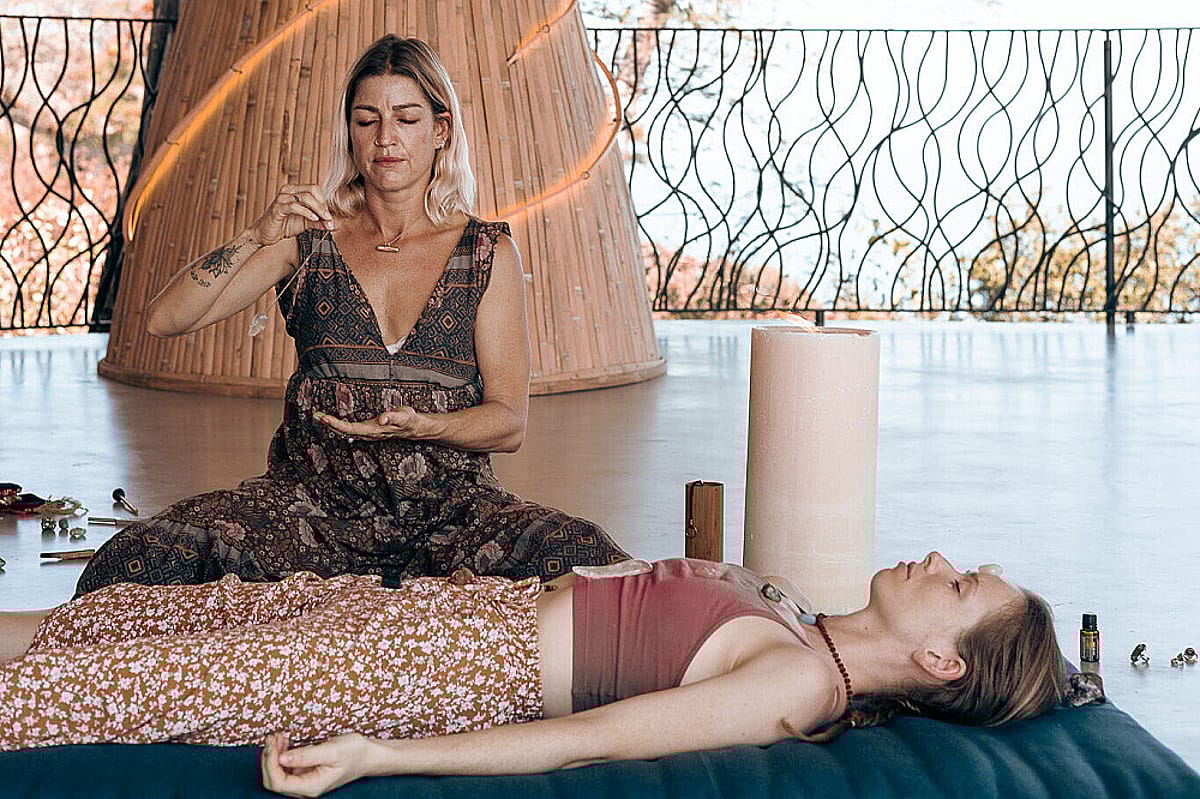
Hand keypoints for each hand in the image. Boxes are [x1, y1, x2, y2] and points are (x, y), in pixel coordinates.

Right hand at [250, 184, 334, 245]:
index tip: (330, 216)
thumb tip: (335, 224)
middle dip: (323, 205)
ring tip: (324, 220)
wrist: (266, 234)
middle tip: (329, 219)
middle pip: (312, 190)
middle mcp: (288, 190)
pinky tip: (313, 219)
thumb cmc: (285, 225)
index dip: (324, 202)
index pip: (315, 189)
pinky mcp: (277, 208)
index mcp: (295, 190)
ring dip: (318, 209)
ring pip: (305, 197)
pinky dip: (306, 212)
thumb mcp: (306, 223)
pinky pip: (294, 206)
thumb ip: (320, 222)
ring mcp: (282, 198)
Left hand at [260, 732, 370, 796]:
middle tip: (274, 736)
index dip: (270, 763)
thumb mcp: (332, 751)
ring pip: (277, 773)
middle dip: (269, 759)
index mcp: (311, 787)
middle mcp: (305, 788)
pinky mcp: (305, 773)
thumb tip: (282, 758)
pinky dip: (281, 754)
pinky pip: (285, 767)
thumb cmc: (354, 753)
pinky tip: (284, 741)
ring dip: (274, 755)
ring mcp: (304, 781)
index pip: (278, 783)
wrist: (368, 755)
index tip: (273, 743)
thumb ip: (306, 756)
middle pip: (273, 780)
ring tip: (278, 736)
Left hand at [314, 408, 439, 441]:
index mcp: (373, 430)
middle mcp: (368, 433)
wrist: (414, 427)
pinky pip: (350, 429)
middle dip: (329, 424)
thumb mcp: (403, 416)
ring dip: (332, 425)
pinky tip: (334, 422)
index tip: (324, 417)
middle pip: (343, 431)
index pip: (350, 428)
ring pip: (345, 431)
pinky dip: (339, 425)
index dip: (336, 424)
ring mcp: (368, 433)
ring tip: (320, 417)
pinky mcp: (368, 430)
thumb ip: (393, 417)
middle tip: (315, 415)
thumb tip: (382, 418)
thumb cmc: (408, 420)